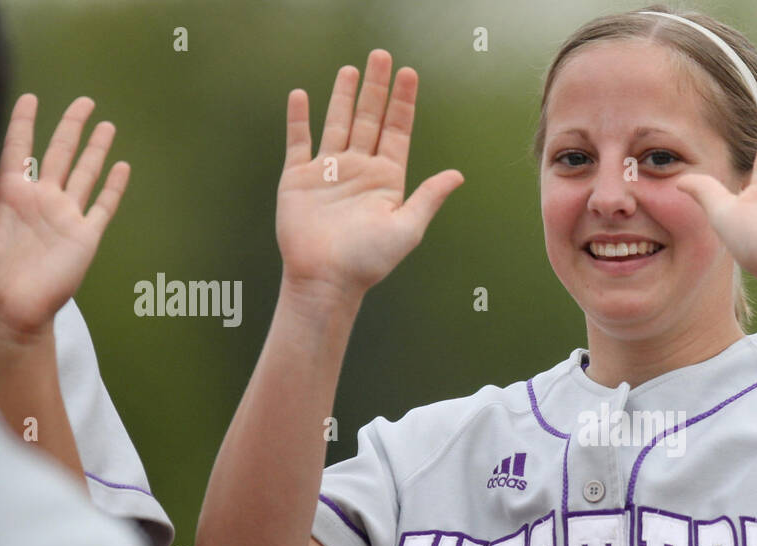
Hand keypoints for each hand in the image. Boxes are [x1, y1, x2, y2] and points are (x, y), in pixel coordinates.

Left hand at [0, 94, 128, 341]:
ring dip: (95, 149)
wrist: (11, 306)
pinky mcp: (85, 236)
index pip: (18, 147)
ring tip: (106, 125)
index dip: (23, 121)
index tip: (30, 97)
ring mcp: (65, 217)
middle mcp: (41, 199)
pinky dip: (114, 186)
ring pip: (84, 173)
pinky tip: (122, 168)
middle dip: (71, 125)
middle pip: (59, 153)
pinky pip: (103, 206)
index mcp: (9, 192)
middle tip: (84, 101)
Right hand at [276, 49, 463, 300]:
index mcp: (386, 179)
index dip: (403, 102)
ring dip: (343, 96)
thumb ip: (428, 197)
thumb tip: (458, 175)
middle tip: (382, 56)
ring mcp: (328, 172)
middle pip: (369, 119)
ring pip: (337, 123)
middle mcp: (359, 170)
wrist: (326, 279)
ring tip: (351, 69)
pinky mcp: (298, 179)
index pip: (396, 131)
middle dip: (376, 88)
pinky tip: (302, 96)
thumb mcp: (407, 228)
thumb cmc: (369, 261)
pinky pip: (298, 141)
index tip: (409, 74)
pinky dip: (299, 119)